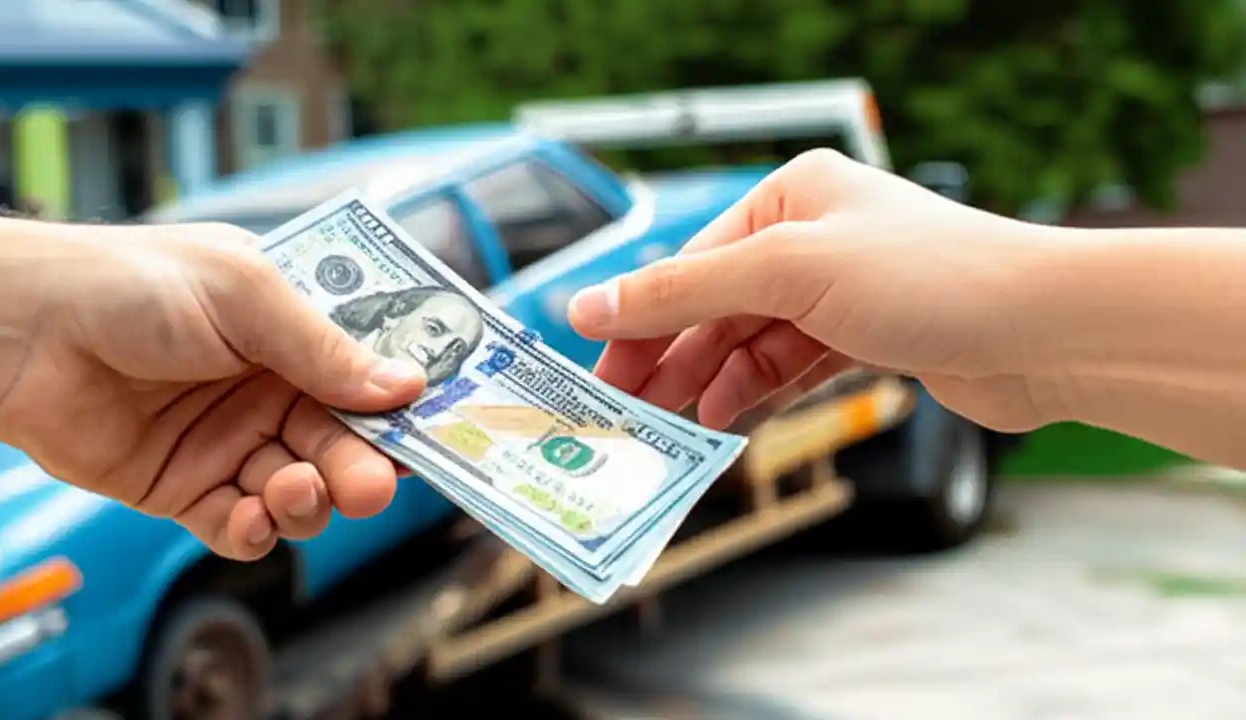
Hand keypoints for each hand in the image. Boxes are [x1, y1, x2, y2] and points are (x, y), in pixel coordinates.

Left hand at [0, 217, 425, 560]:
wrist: (23, 332)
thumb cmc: (131, 283)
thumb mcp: (246, 294)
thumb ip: (324, 348)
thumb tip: (406, 388)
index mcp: (293, 331)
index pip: (368, 374)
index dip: (402, 404)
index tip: (435, 430)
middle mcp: (270, 387)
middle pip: (343, 441)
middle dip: (363, 467)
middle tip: (372, 486)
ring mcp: (230, 440)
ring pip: (301, 489)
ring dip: (310, 500)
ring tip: (293, 490)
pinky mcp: (188, 487)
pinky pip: (241, 523)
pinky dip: (256, 530)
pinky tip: (252, 516)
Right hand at [567, 149, 1056, 432]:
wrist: (1048, 331)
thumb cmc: (931, 277)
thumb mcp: (786, 273)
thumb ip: (682, 290)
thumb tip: (588, 302)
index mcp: (792, 196)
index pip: (692, 262)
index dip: (639, 318)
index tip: (595, 368)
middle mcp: (815, 238)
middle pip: (717, 305)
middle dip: (671, 358)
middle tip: (625, 411)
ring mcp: (842, 292)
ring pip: (752, 342)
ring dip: (710, 383)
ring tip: (674, 426)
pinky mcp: (869, 340)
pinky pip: (791, 368)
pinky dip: (757, 393)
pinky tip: (728, 420)